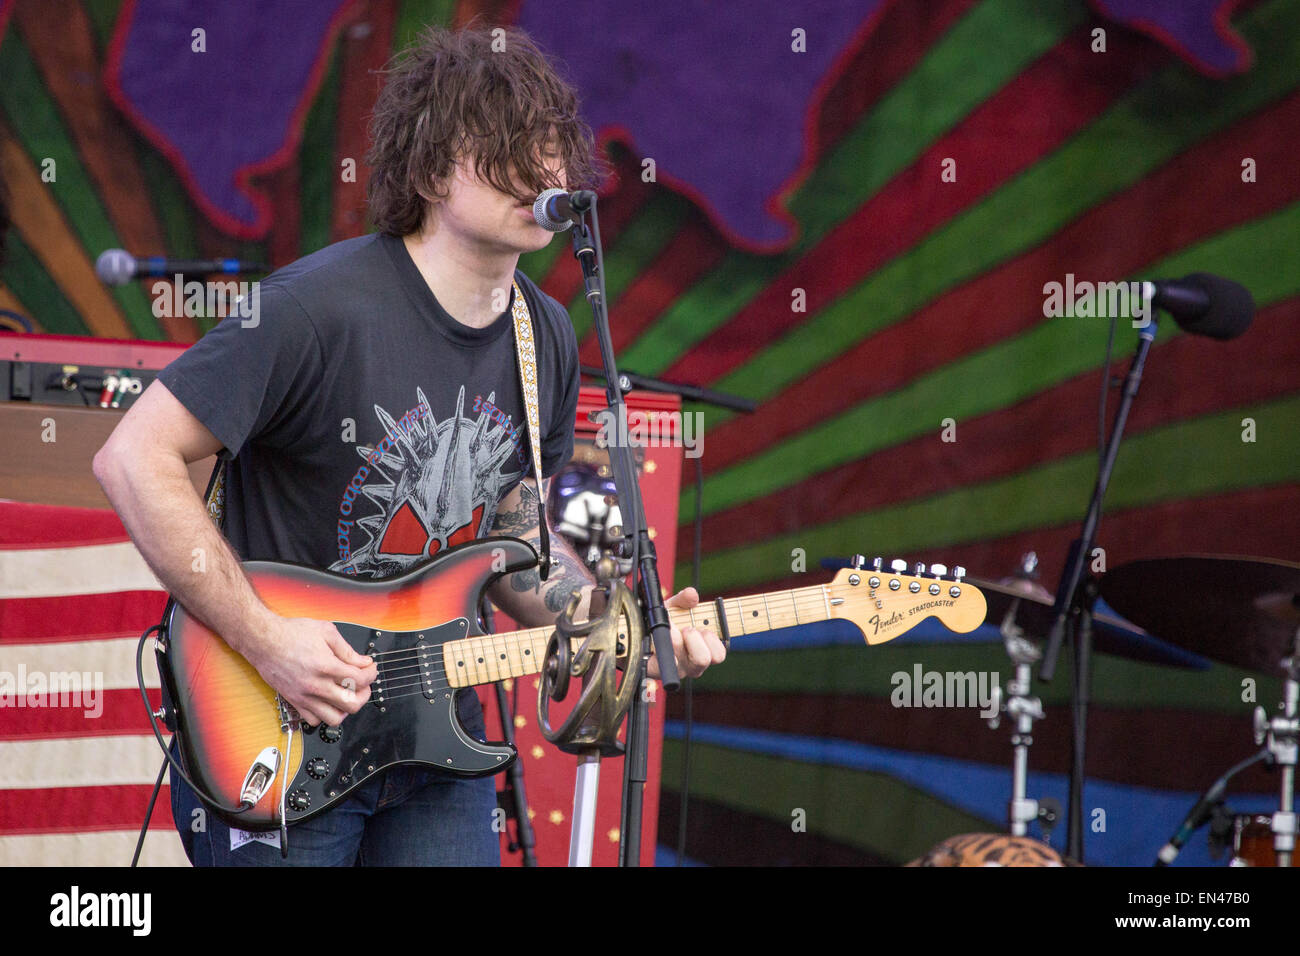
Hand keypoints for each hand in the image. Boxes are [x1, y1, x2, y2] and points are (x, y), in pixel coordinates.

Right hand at [245, 616, 376, 726]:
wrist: (263, 640)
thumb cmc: (290, 633)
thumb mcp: (325, 631)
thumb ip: (347, 650)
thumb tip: (363, 661)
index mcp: (326, 666)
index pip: (360, 679)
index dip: (371, 673)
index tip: (370, 668)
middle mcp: (316, 685)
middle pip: (352, 703)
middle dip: (364, 694)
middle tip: (363, 684)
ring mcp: (304, 696)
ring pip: (334, 718)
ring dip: (346, 708)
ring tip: (347, 695)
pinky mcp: (294, 701)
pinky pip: (314, 721)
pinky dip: (325, 715)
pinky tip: (328, 701)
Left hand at [647, 587, 725, 680]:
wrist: (640, 629)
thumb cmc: (665, 621)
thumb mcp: (676, 607)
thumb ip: (685, 599)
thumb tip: (692, 595)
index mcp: (703, 651)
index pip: (718, 655)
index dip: (712, 639)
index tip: (702, 628)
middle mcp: (691, 664)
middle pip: (703, 659)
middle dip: (694, 638)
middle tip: (686, 628)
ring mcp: (675, 669)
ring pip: (680, 660)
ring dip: (678, 641)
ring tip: (671, 630)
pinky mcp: (658, 670)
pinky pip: (664, 665)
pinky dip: (663, 647)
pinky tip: (658, 637)